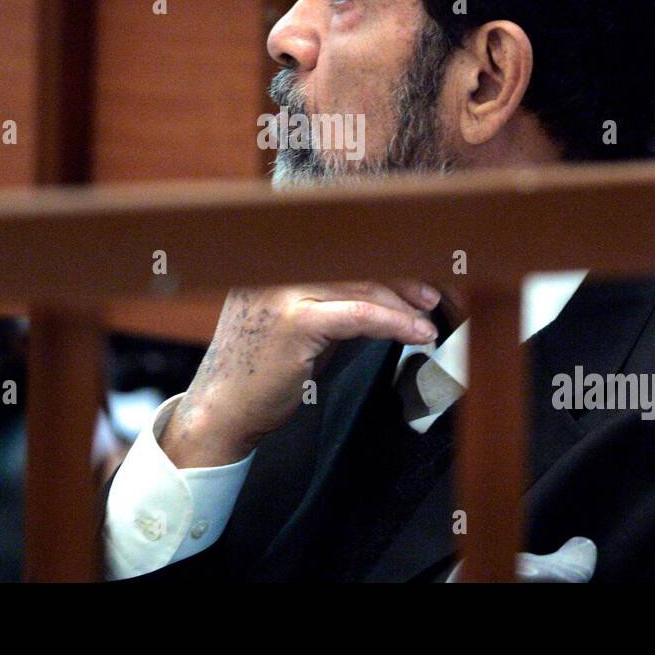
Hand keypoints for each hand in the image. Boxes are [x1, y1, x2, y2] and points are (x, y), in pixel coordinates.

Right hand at [159, 281, 441, 467]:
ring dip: (403, 304)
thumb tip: (386, 287)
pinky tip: (415, 333)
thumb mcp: (295, 317)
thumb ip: (331, 295)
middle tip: (432, 296)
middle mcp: (274, 264)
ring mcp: (281, 290)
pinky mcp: (294, 321)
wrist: (221, 408)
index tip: (416, 272)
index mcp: (273, 257)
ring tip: (428, 321)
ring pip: (361, 287)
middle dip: (400, 278)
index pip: (342, 246)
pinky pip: (359, 315)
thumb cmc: (261, 367)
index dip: (384, 258)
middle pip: (355, 261)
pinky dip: (394, 323)